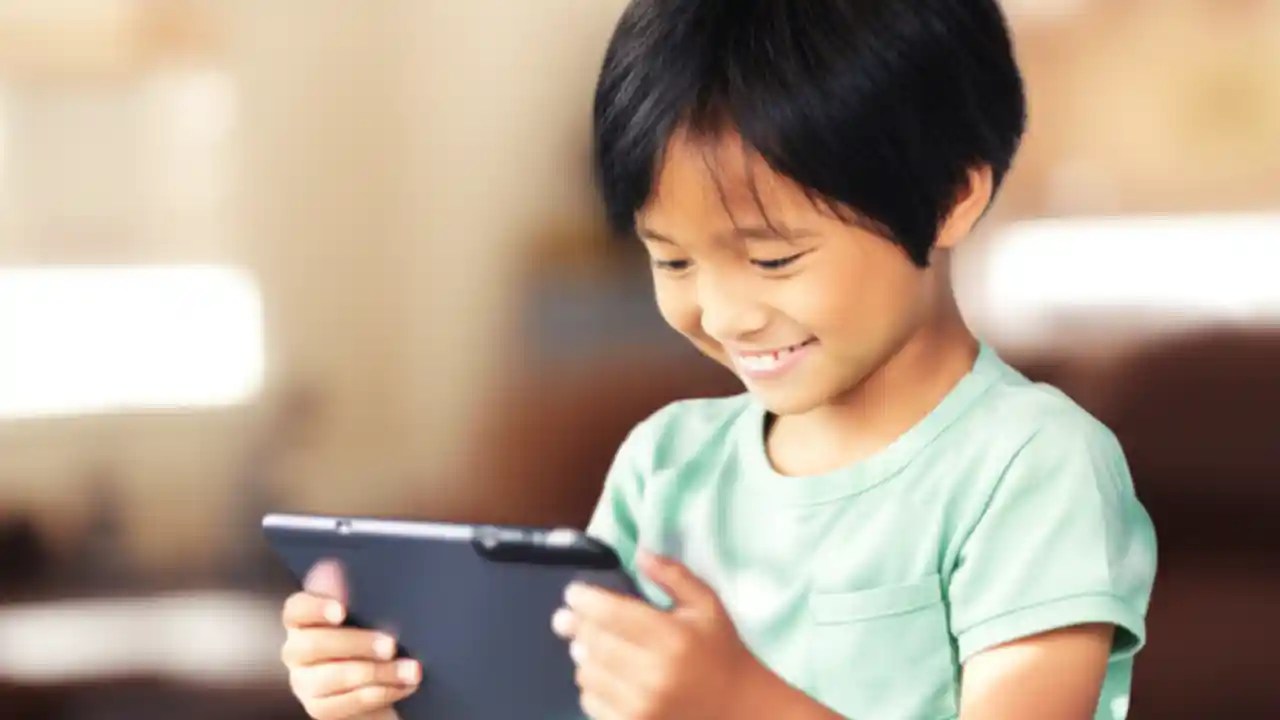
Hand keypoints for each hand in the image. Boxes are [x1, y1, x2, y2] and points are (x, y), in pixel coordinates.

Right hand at [279, 559, 420, 719]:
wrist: (382, 685)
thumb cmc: (374, 640)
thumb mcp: (370, 615)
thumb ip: (357, 594)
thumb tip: (338, 566)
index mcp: (305, 621)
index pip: (296, 609)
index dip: (315, 608)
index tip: (341, 609)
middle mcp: (297, 651)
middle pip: (313, 645)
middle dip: (356, 643)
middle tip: (391, 644)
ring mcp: (306, 683)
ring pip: (334, 677)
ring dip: (379, 672)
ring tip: (411, 669)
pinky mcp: (320, 709)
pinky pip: (347, 704)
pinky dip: (380, 693)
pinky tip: (403, 685)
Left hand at [552, 550, 767, 719]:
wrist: (737, 707)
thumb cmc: (719, 651)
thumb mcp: (707, 605)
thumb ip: (674, 576)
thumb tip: (639, 552)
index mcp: (672, 638)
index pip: (612, 613)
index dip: (586, 601)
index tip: (573, 593)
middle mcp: (654, 674)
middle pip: (594, 642)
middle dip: (575, 626)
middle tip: (564, 619)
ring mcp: (641, 707)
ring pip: (587, 673)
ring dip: (583, 657)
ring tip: (589, 648)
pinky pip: (590, 703)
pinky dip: (591, 686)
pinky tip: (603, 677)